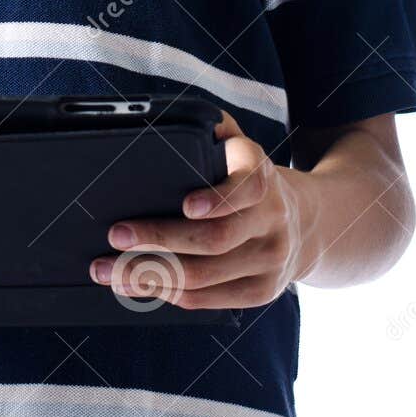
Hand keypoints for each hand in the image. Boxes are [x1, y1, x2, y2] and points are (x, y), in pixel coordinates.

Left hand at [88, 111, 304, 310]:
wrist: (306, 222)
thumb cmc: (249, 178)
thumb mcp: (241, 146)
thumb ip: (213, 128)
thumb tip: (170, 116)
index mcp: (263, 177)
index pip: (247, 188)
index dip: (217, 200)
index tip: (186, 205)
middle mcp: (271, 220)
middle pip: (214, 239)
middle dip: (159, 238)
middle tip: (115, 235)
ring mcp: (269, 261)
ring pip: (204, 276)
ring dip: (150, 275)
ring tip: (109, 270)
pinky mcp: (261, 292)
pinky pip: (208, 300)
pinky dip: (168, 293)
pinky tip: (139, 285)